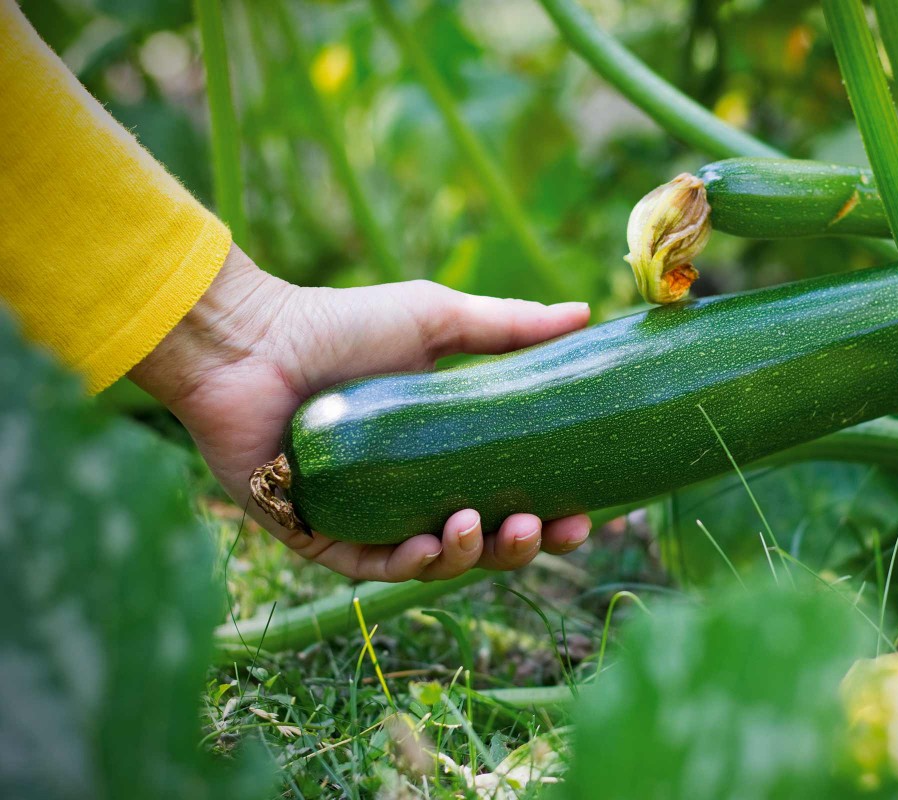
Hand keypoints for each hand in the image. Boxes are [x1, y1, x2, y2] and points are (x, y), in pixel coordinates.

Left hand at [130, 245, 592, 581]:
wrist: (251, 340)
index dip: (555, 514)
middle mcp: (412, 494)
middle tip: (546, 526)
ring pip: (435, 564)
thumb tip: (585, 313)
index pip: (512, 497)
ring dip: (471, 557)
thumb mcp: (438, 321)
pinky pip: (373, 569)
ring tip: (480, 525)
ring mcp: (369, 521)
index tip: (591, 514)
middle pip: (485, 542)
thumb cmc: (339, 325)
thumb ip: (510, 327)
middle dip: (523, 547)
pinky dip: (408, 564)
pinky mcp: (320, 538)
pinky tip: (433, 546)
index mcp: (444, 454)